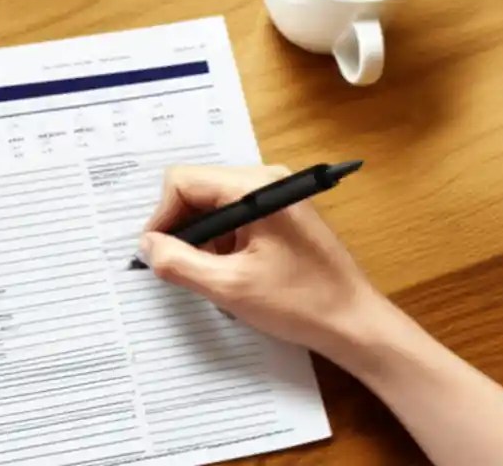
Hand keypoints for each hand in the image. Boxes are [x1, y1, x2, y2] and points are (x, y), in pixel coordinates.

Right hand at [139, 165, 385, 358]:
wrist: (355, 323)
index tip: (156, 253)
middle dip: (181, 228)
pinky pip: (233, 216)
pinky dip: (221, 242)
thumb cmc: (300, 304)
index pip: (183, 181)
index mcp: (255, 188)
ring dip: (201, 238)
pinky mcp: (281, 213)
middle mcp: (265, 180)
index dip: (161, 217)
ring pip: (213, 204)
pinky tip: (230, 271)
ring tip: (212, 275)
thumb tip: (146, 245)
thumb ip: (178, 262)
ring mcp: (276, 194)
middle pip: (197, 189)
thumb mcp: (229, 287)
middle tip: (180, 268)